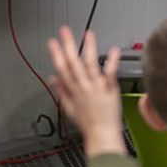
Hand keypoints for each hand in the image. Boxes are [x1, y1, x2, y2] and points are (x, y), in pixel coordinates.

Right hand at [46, 27, 124, 154]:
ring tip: (88, 35)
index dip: (55, 54)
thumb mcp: (68, 108)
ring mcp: (96, 87)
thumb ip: (60, 91)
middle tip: (64, 31)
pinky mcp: (110, 90)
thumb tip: (53, 79)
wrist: (102, 134)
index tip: (52, 42)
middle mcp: (83, 87)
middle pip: (73, 62)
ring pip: (90, 64)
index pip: (61, 68)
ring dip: (88, 48)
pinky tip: (113, 50)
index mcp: (72, 90)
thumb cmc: (87, 123)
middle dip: (68, 45)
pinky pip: (110, 73)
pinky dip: (112, 61)